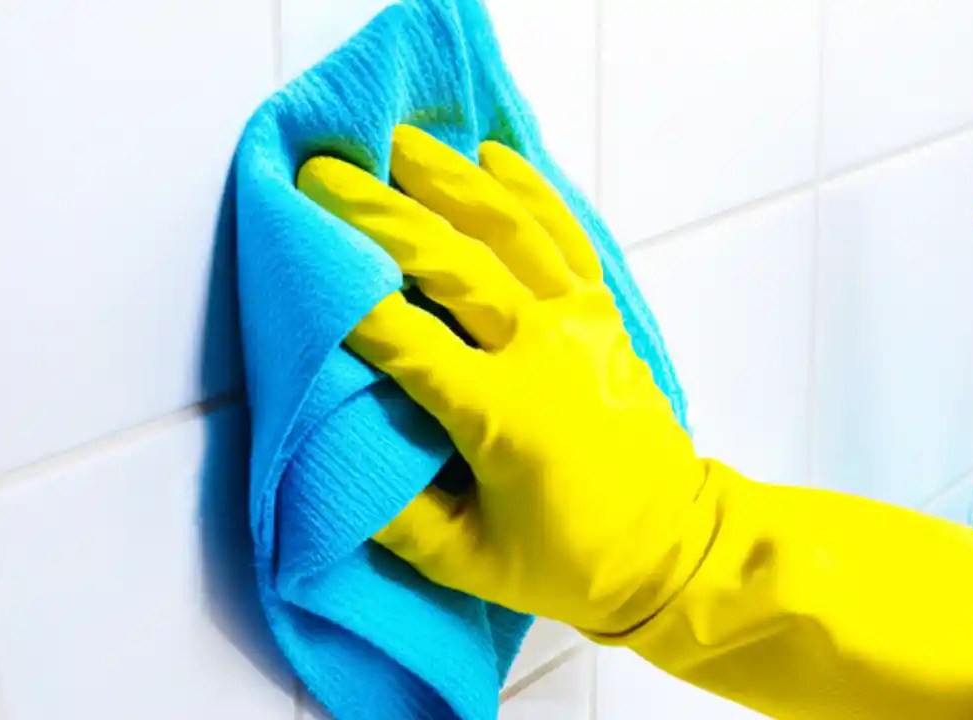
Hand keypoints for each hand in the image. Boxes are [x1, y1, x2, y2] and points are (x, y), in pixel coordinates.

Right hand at [298, 127, 713, 634]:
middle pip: (454, 262)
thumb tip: (327, 461)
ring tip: (401, 141)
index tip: (299, 254)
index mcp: (500, 414)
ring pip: (512, 230)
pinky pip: (567, 236)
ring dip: (453, 179)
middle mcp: (542, 351)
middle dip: (384, 213)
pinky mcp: (605, 313)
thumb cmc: (570, 561)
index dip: (347, 301)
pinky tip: (495, 157)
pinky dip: (531, 191)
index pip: (405, 341)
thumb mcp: (465, 560)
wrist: (673, 547)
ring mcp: (581, 323)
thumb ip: (392, 513)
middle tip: (326, 174)